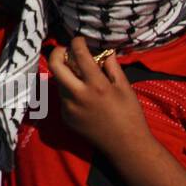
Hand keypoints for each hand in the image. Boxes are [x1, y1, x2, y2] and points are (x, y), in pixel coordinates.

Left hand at [47, 35, 150, 156]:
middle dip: (58, 52)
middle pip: (55, 65)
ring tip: (80, 76)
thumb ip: (111, 66)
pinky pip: (63, 97)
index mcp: (96, 85)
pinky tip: (83, 96)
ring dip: (66, 74)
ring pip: (59, 82)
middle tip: (65, 50)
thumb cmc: (130, 114)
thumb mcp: (125, 87)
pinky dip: (69, 91)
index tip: (79, 40)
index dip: (77, 42)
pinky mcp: (66, 118)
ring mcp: (69, 107)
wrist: (126, 145)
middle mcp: (78, 95)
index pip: (78, 54)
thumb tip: (104, 51)